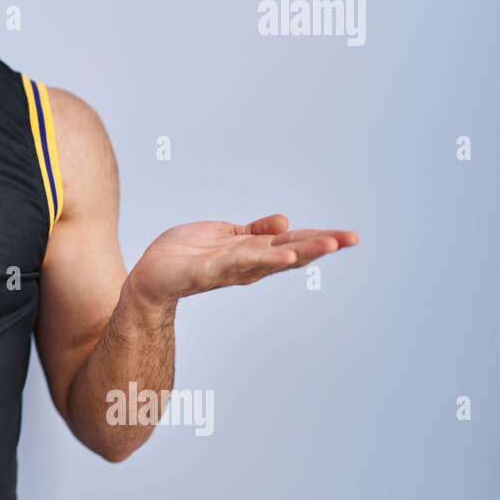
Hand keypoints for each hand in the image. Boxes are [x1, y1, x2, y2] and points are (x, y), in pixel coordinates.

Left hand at [127, 213, 357, 306]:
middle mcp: (247, 265)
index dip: (320, 240)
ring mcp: (228, 269)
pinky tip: (280, 256)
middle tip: (349, 240)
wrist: (150, 276)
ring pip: (269, 259)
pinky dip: (259, 259)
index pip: (292, 244)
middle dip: (319, 246)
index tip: (349, 237)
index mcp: (253, 254)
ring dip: (298, 252)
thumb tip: (284, 222)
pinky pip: (236, 263)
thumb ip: (254, 231)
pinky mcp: (205, 271)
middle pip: (289, 253)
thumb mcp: (226, 236)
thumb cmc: (188, 255)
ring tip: (326, 246)